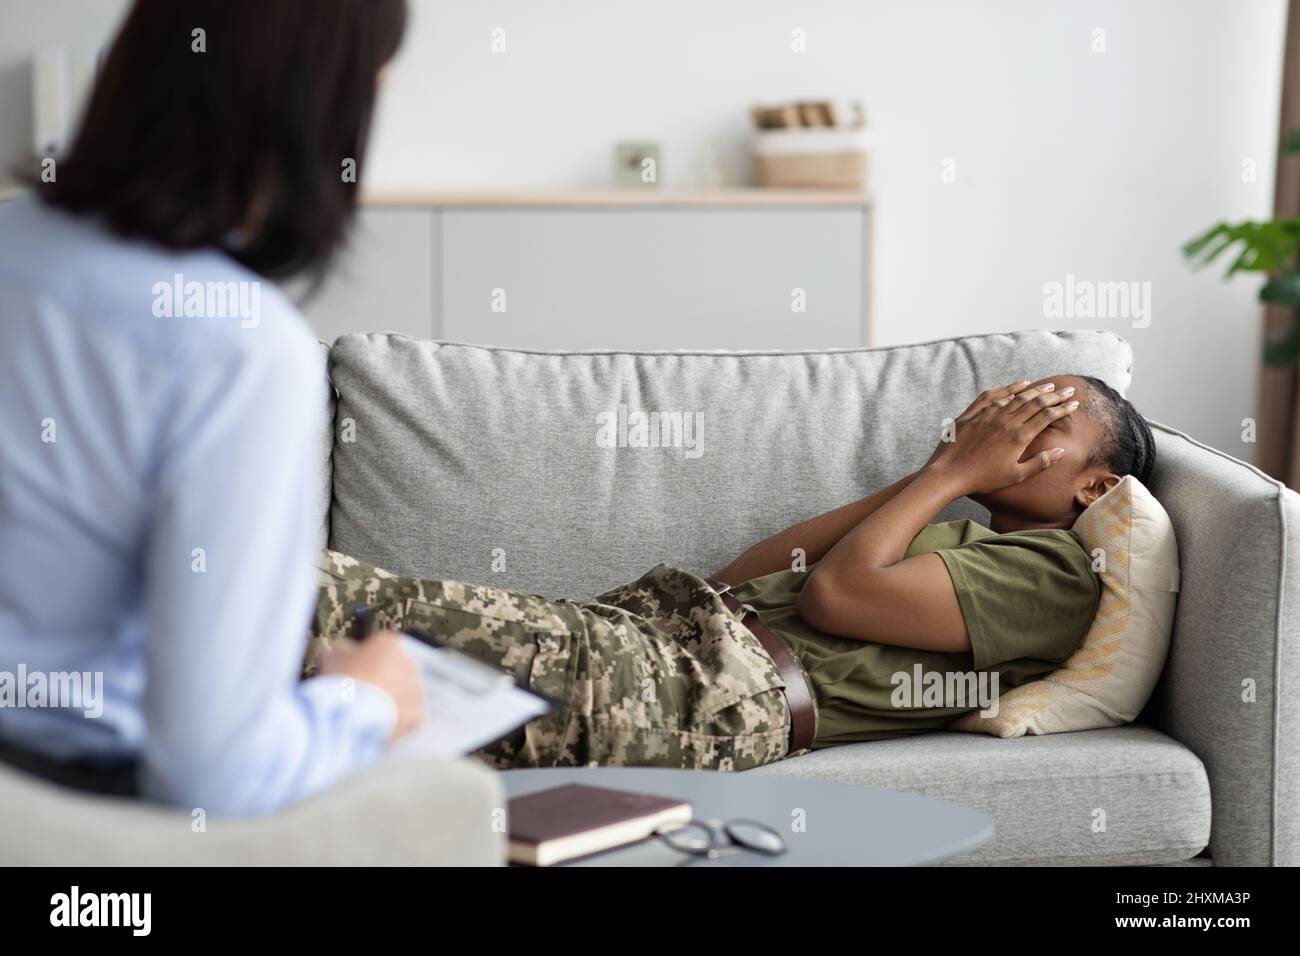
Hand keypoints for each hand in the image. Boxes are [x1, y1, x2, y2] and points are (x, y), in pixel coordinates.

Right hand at [319, 631, 424, 739]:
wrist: (350, 712)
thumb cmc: (342, 681)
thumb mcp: (333, 656)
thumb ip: (344, 650)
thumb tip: (346, 650)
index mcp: (390, 644)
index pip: (385, 648)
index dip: (370, 661)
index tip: (359, 671)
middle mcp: (409, 663)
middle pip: (398, 670)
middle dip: (385, 680)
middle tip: (365, 694)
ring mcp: (416, 689)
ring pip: (406, 693)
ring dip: (393, 700)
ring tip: (371, 712)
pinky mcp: (417, 713)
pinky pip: (409, 715)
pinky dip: (398, 720)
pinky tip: (381, 724)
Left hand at [923, 379, 1079, 495]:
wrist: (949, 474)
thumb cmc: (983, 479)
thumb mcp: (1015, 476)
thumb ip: (1040, 463)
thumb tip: (1062, 451)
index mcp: (1018, 436)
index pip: (1046, 416)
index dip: (1062, 408)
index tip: (1074, 403)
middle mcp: (1006, 420)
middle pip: (1035, 402)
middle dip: (1054, 395)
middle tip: (1068, 389)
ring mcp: (988, 414)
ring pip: (1017, 396)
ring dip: (1035, 390)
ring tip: (1049, 386)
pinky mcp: (973, 413)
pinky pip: (993, 395)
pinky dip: (1009, 388)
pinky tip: (1020, 383)